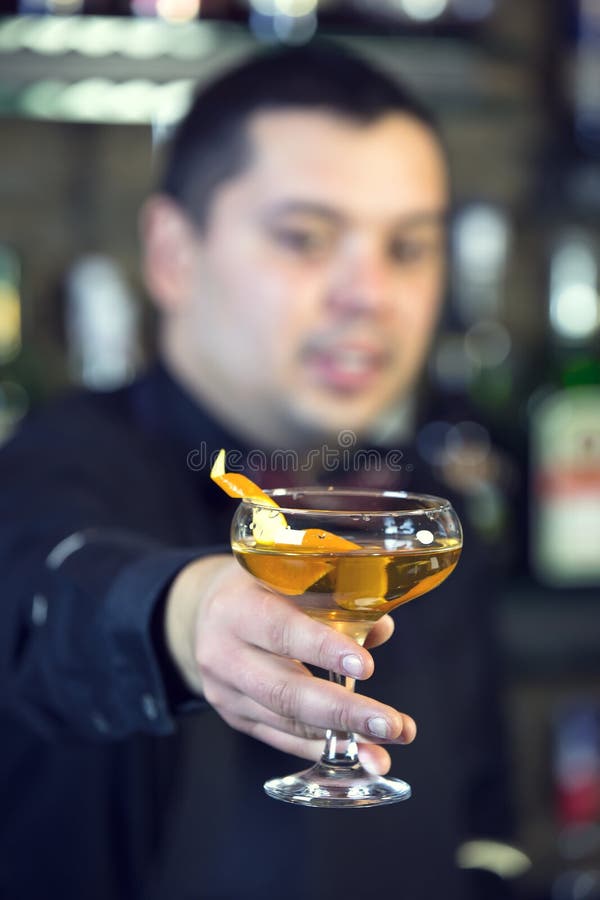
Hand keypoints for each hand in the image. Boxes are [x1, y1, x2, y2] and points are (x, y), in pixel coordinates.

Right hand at [164, 555, 415, 773]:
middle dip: (342, 711)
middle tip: (389, 724)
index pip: (281, 630)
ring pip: (285, 721)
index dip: (323, 649)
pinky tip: (361, 753)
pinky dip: (323, 748)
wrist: (207, 610)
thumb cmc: (262, 586)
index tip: (366, 666)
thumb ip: (334, 597)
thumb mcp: (290, 574)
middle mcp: (223, 652)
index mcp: (236, 605)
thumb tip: (380, 629)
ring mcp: (224, 690)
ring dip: (342, 738)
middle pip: (283, 690)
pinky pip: (281, 738)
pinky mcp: (234, 716)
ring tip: (388, 744)